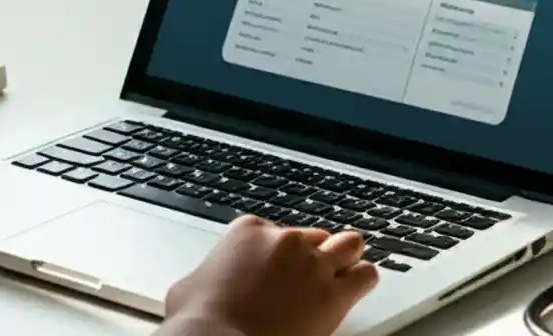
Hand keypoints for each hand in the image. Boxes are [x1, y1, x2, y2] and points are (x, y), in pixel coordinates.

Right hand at [163, 216, 378, 335]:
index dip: (277, 255)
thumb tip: (202, 285)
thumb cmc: (198, 321)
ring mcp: (312, 264)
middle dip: (313, 255)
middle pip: (314, 236)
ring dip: (345, 259)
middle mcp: (285, 241)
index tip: (274, 272)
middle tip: (306, 278)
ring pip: (348, 245)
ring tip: (340, 276)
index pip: (276, 232)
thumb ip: (206, 275)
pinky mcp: (334, 293)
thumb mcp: (187, 287)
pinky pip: (365, 276)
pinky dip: (362, 282)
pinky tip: (354, 291)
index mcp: (248, 231)